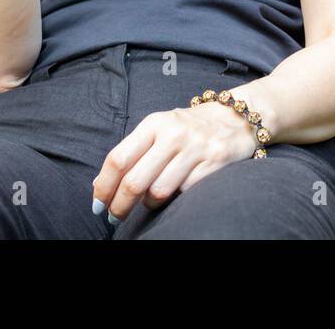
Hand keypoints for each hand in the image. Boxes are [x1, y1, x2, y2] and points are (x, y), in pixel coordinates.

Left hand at [91, 101, 257, 221]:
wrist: (235, 118)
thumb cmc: (187, 129)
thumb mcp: (158, 129)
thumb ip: (132, 152)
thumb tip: (100, 185)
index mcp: (154, 123)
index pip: (118, 158)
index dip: (104, 186)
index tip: (98, 205)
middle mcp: (173, 134)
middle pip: (135, 181)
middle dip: (120, 206)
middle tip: (114, 217)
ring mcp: (195, 149)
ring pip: (158, 192)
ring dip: (149, 204)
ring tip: (150, 200)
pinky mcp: (214, 163)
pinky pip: (184, 193)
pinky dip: (175, 199)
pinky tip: (176, 191)